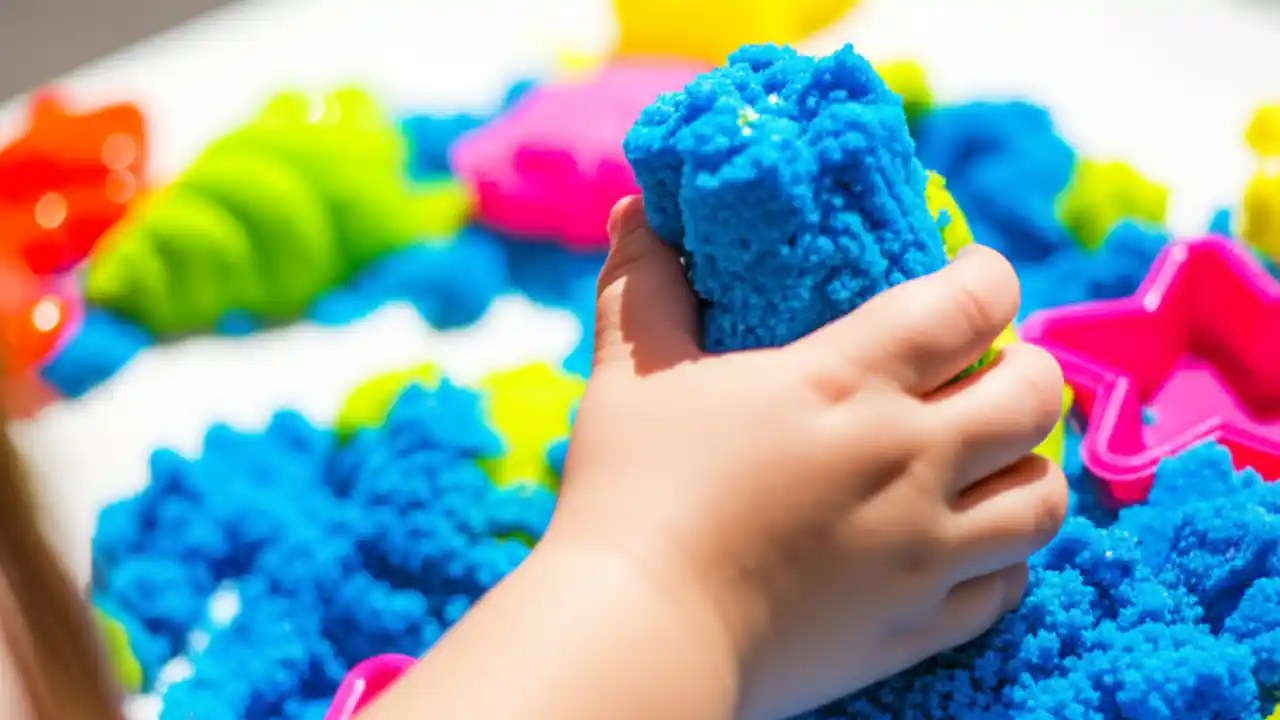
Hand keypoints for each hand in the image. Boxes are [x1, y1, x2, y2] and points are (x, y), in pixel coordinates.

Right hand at [550, 196, 1067, 718]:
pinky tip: (967, 542)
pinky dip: (1004, 557)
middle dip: (1027, 370)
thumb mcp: (630, 373)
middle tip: (989, 371)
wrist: (637, 631)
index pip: (968, 305)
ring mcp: (923, 549)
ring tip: (994, 459)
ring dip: (1032, 465)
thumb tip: (636, 209)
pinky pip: (1009, 585)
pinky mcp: (916, 625)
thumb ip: (643, 283)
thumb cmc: (629, 493)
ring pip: (1044, 497)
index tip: (975, 278)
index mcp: (847, 383)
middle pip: (1034, 396)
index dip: (990, 277)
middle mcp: (908, 459)